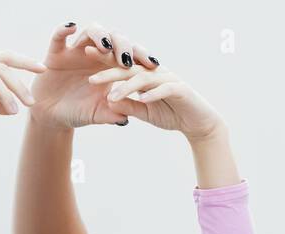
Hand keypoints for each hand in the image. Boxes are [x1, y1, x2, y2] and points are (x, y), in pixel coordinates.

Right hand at [31, 21, 161, 128]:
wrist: (53, 115)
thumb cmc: (78, 112)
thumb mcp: (97, 114)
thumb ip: (112, 115)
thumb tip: (127, 119)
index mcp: (111, 68)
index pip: (130, 55)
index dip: (142, 57)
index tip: (153, 65)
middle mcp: (96, 55)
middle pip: (114, 38)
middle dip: (123, 46)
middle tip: (127, 60)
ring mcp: (76, 51)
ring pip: (92, 31)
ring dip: (101, 36)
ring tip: (105, 47)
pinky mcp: (56, 53)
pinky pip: (59, 37)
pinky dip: (64, 29)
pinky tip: (71, 27)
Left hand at [87, 61, 223, 140]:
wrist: (199, 123)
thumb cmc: (172, 115)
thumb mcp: (145, 113)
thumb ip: (128, 106)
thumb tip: (107, 102)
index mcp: (146, 75)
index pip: (122, 65)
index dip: (104, 61)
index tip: (85, 59)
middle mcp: (156, 72)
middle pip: (130, 68)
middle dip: (110, 70)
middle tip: (91, 77)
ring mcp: (169, 79)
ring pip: (144, 78)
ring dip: (127, 87)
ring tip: (112, 96)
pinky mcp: (181, 89)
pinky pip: (164, 89)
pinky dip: (153, 94)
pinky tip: (141, 99)